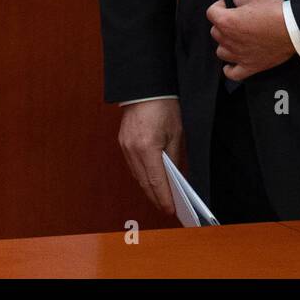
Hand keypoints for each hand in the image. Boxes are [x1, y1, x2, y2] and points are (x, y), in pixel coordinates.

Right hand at [117, 98, 183, 214]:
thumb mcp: (177, 133)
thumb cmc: (163, 107)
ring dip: (149, 189)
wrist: (145, 88)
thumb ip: (176, 158)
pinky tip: (151, 181)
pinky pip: (133, 166)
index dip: (164, 198)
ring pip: (137, 176)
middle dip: (156, 198)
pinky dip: (143, 176)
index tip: (171, 210)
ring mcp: (125, 147)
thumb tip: (177, 178)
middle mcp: (133, 150)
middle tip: (167, 209)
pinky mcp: (122, 143)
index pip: (157, 181)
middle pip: (145, 182)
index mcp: (148, 147)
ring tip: (161, 199)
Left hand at [207, 0, 295, 80]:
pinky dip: (230, 69)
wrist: (293, 30)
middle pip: (215, 32)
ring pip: (221, 51)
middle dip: (223, 24)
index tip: (228, 4)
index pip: (211, 12)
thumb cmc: (275, 13)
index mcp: (227, 21)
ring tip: (235, 39)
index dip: (219, 5)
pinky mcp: (250, 66)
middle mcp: (229, 40)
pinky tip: (232, 63)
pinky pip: (232, 73)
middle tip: (236, 19)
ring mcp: (238, 55)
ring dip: (226, 44)